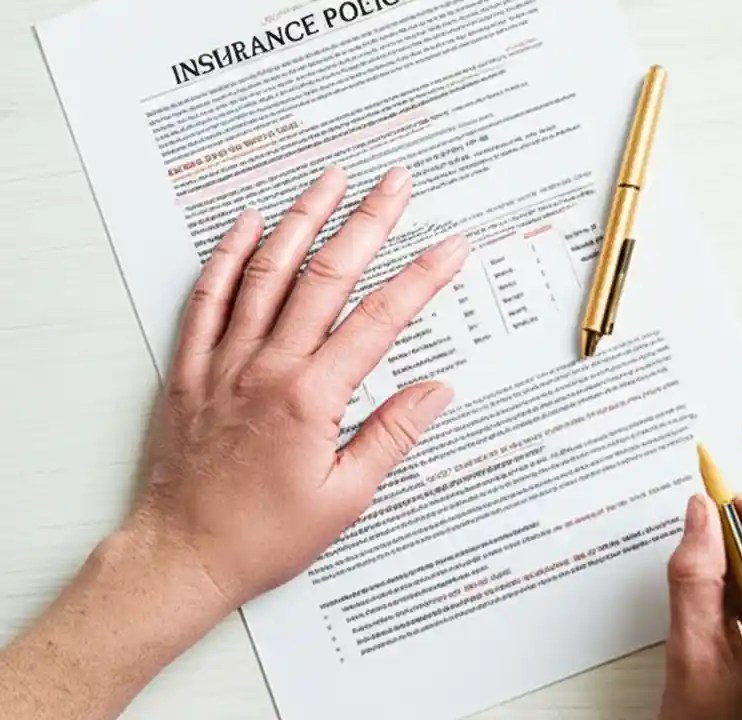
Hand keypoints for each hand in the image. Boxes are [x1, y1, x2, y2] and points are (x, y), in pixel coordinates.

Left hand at [0, 167, 469, 719]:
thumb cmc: (263, 536)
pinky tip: (248, 224)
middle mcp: (268, 368)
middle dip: (368, 223)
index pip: (379, 320)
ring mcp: (224, 363)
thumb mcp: (345, 498)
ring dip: (302, 221)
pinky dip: (227, 256)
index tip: (450, 247)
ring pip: (267, 274)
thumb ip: (391, 435)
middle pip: (327, 277)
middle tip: (395, 184)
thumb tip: (436, 390)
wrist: (182, 555)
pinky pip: (208, 299)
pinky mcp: (190, 370)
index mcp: (312, 399)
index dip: (421, 278)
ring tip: (329, 181)